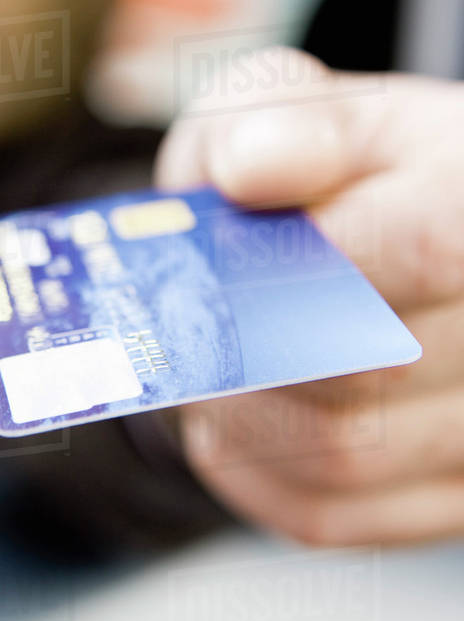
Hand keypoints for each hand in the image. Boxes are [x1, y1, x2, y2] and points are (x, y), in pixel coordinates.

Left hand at [154, 47, 463, 546]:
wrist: (374, 238)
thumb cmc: (329, 170)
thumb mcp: (297, 107)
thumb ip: (277, 119)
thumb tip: (249, 169)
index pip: (424, 245)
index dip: (302, 260)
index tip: (217, 259)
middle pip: (366, 364)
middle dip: (242, 342)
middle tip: (183, 315)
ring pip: (339, 455)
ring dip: (233, 412)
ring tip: (202, 360)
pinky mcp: (446, 498)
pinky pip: (326, 513)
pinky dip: (249, 469)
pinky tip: (236, 413)